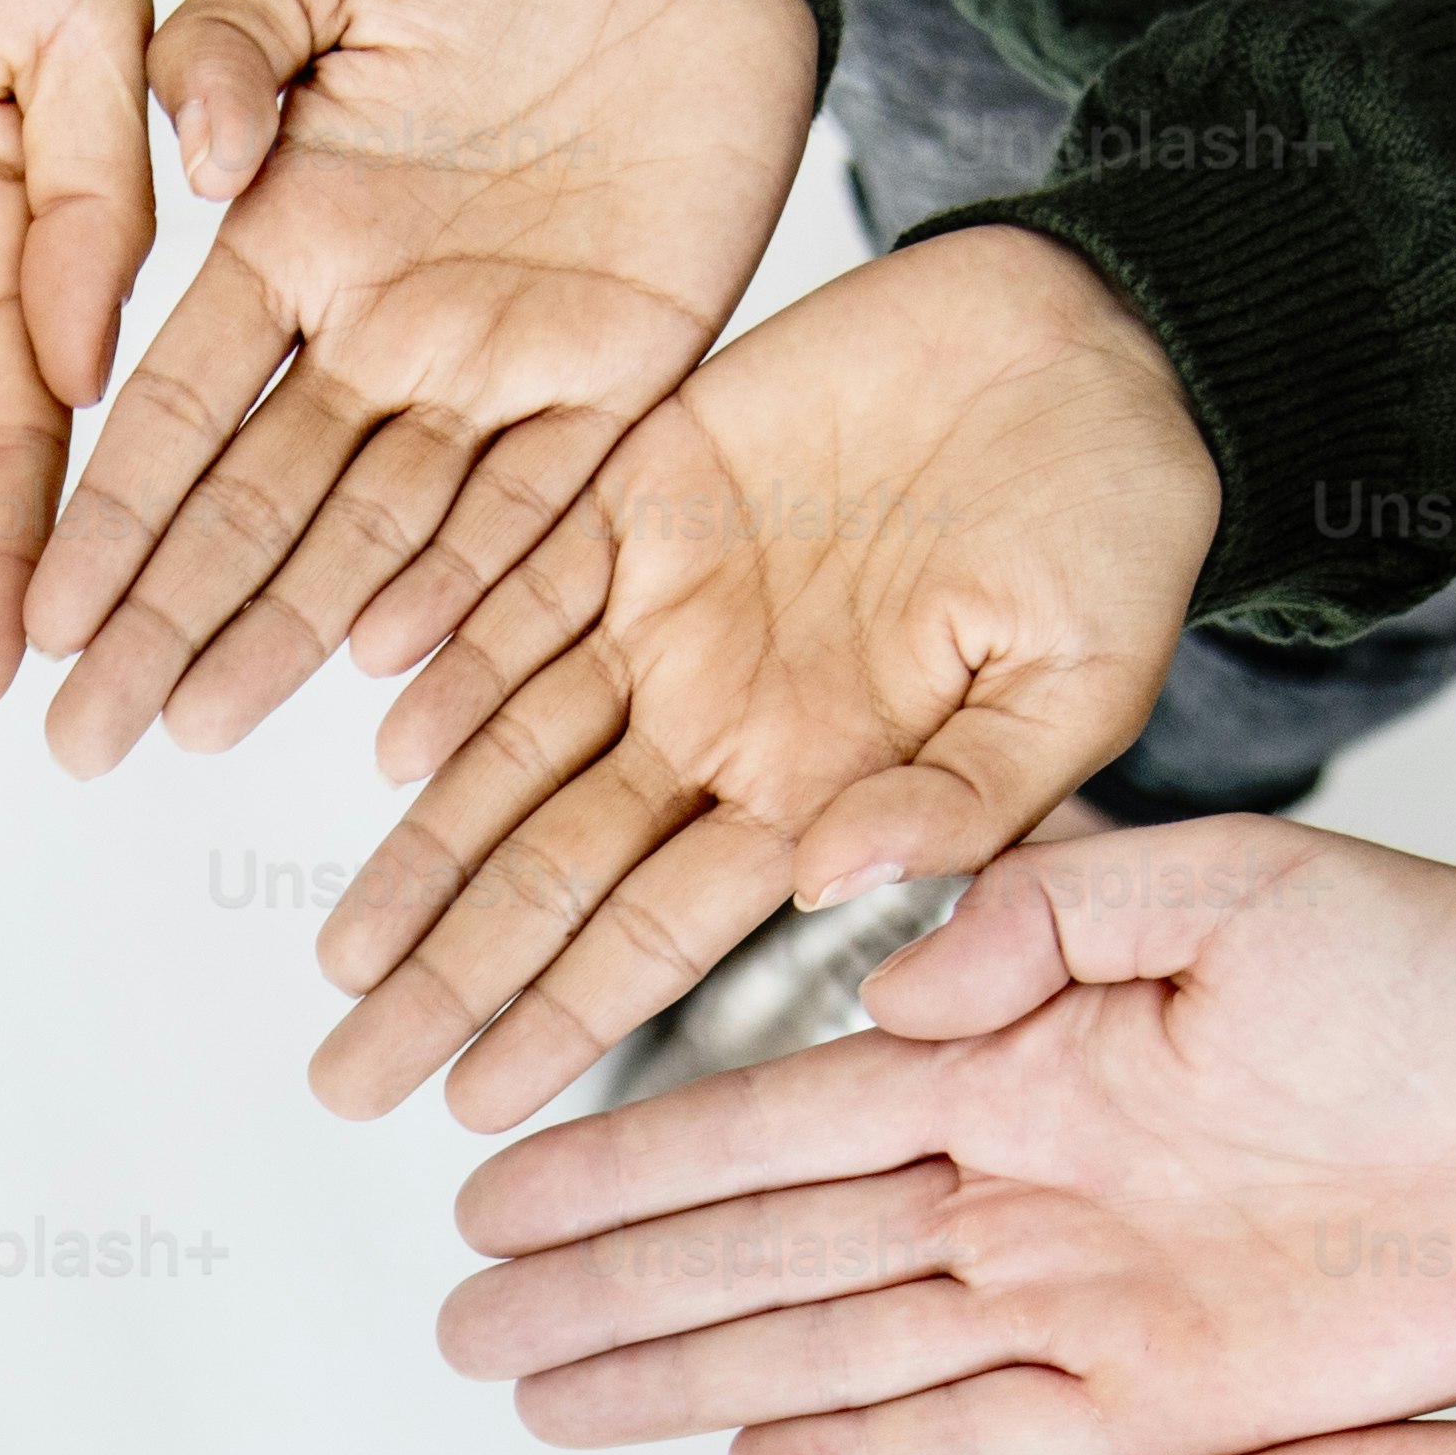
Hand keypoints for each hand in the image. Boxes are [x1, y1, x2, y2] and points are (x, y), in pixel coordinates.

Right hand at [33, 0, 813, 776]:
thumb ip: (227, 45)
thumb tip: (192, 163)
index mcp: (291, 240)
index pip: (176, 408)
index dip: (108, 515)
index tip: (36, 614)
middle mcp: (376, 332)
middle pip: (254, 509)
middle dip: (165, 623)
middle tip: (82, 737)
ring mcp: (493, 368)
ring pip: (374, 536)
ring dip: (286, 635)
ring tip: (198, 728)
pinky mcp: (616, 377)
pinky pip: (536, 508)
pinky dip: (467, 589)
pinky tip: (387, 667)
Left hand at [318, 230, 1217, 1129]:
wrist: (1106, 346)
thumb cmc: (1118, 527)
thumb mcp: (1081, 685)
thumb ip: (966, 799)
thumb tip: (834, 880)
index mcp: (817, 785)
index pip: (657, 931)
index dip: (559, 1016)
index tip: (471, 1108)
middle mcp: (720, 716)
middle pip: (551, 864)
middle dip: (449, 975)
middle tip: (347, 1078)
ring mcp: (670, 606)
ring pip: (505, 745)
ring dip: (421, 849)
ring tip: (337, 959)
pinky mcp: (643, 481)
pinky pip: (520, 572)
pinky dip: (452, 646)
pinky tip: (388, 735)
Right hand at [443, 816, 1455, 1454]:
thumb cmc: (1453, 978)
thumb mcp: (1247, 894)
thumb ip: (1064, 919)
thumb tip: (909, 994)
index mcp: (1025, 1060)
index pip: (783, 1127)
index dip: (633, 1170)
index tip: (495, 1198)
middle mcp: (1025, 1192)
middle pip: (773, 1262)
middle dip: (614, 1298)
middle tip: (465, 1338)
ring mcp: (1083, 1309)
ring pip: (838, 1364)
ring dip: (687, 1388)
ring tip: (546, 1408)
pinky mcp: (1164, 1410)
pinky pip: (974, 1453)